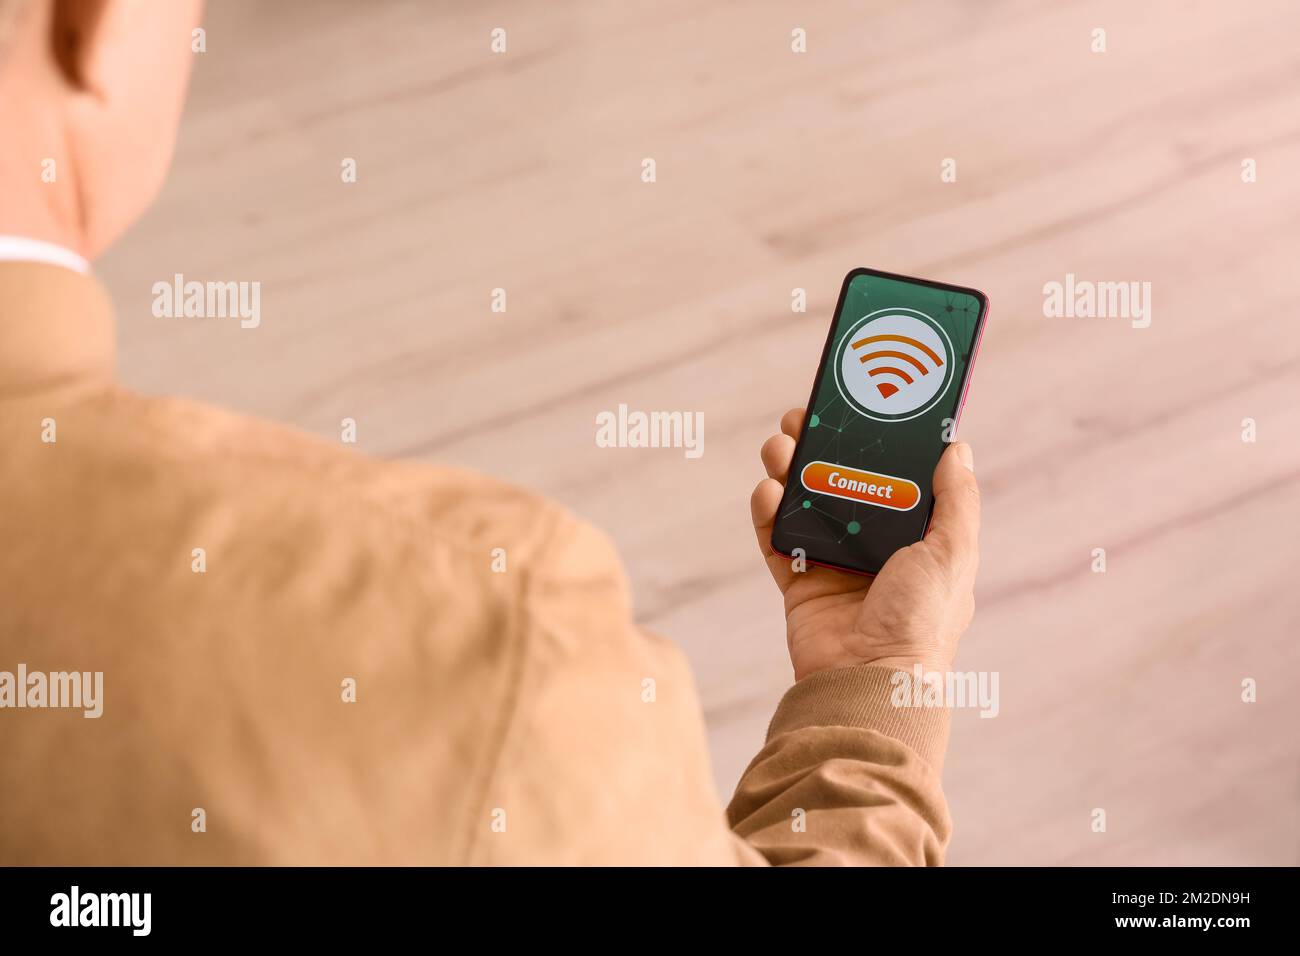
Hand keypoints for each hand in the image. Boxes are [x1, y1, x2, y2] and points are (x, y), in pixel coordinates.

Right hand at [751, 408, 980, 680]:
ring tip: (779, 446)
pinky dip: (767, 511)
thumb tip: (958, 446)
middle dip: (820, 445)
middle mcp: (874, 547)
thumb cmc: (921, 622)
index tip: (857, 406)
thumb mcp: (953, 552)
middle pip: (840, 480)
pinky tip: (767, 490)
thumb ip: (957, 498)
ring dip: (788, 469)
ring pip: (804, 501)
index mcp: (916, 539)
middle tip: (803, 417)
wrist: (870, 682)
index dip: (875, 441)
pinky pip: (775, 539)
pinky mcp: (798, 583)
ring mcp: (833, 564)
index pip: (893, 476)